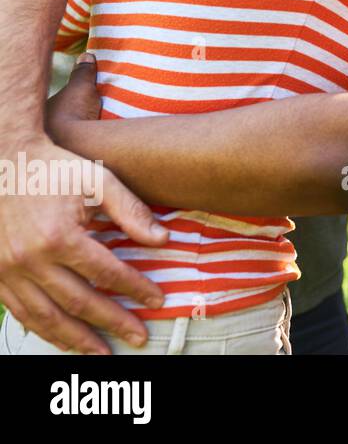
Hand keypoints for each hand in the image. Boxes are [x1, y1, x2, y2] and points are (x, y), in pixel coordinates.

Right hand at [0, 56, 168, 353]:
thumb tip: (163, 240)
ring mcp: (9, 271)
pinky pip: (22, 313)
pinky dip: (44, 331)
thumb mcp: (98, 180)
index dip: (135, 289)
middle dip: (112, 323)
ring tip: (104, 353)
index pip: (107, 273)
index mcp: (60, 236)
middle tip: (139, 338)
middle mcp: (31, 259)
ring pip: (47, 317)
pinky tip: (64, 340)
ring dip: (77, 340)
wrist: (4, 163)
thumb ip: (130, 211)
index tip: (157, 301)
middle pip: (79, 302)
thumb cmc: (56, 170)